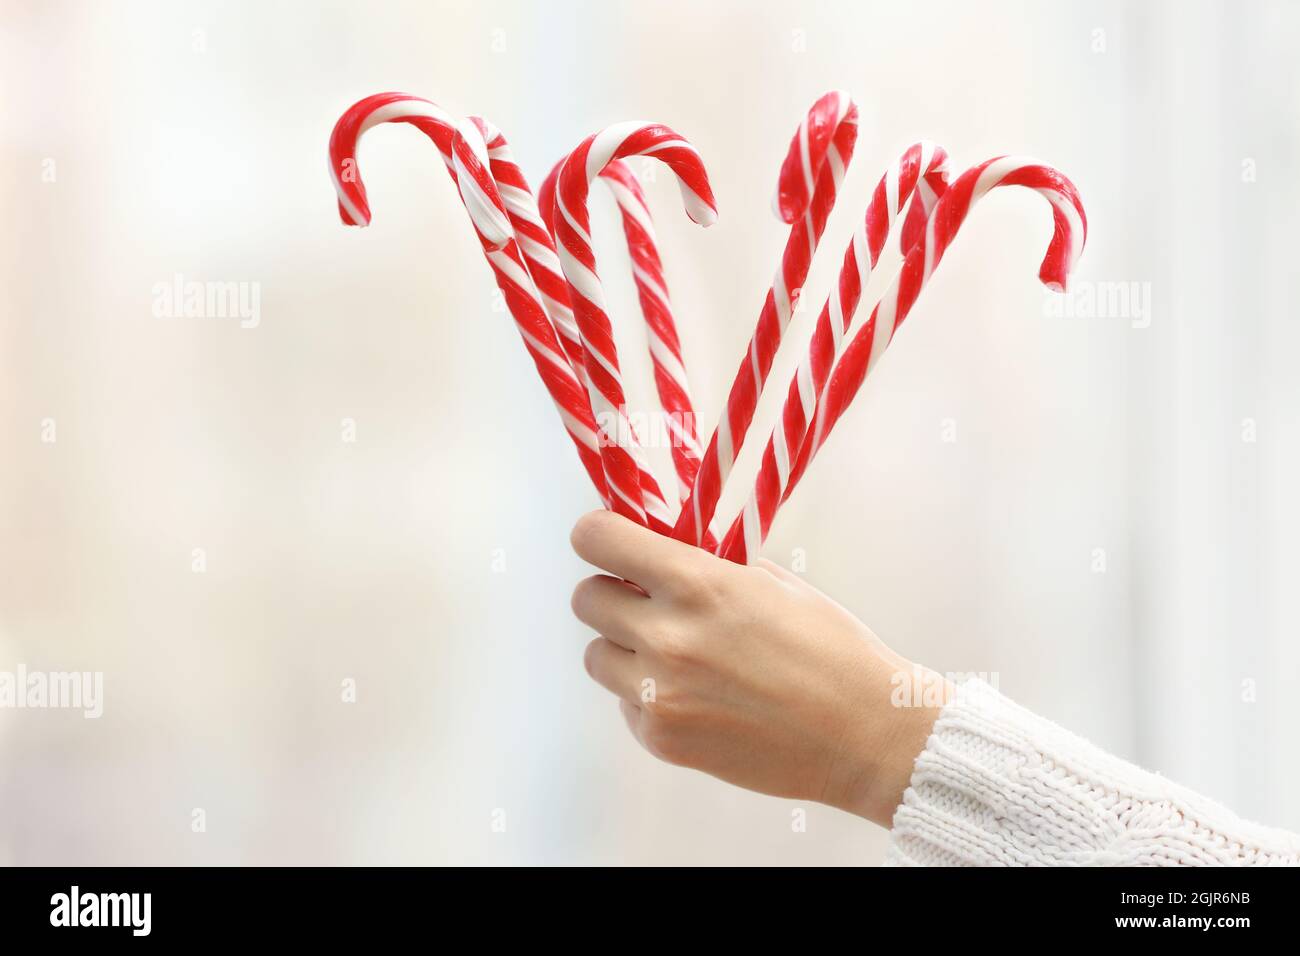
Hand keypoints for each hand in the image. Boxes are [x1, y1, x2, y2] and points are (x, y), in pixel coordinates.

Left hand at [569, 510, 950, 826]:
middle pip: (585, 599)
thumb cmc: (832, 652)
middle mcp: (667, 637)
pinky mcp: (661, 739)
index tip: (611, 542)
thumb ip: (709, 566)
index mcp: (697, 584)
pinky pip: (625, 703)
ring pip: (596, 655)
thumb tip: (663, 553)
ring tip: (675, 654)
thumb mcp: (773, 583)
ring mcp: (659, 693)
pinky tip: (696, 696)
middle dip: (612, 593)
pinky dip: (647, 695)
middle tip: (646, 600)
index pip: (596, 540)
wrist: (866, 735)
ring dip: (624, 648)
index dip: (599, 536)